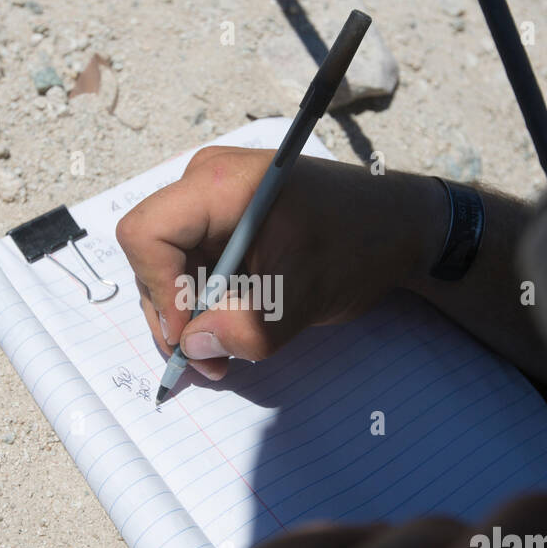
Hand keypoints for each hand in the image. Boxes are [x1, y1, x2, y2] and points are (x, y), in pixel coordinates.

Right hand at [115, 146, 446, 380]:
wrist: (399, 227)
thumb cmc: (359, 245)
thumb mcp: (304, 296)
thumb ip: (249, 329)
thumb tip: (195, 349)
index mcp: (219, 184)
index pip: (147, 234)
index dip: (160, 290)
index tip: (193, 334)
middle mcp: (204, 186)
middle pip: (151, 255)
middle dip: (172, 314)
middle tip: (207, 362)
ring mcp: (211, 204)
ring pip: (166, 268)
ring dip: (188, 318)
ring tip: (221, 356)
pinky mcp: (222, 225)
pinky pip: (191, 268)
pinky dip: (204, 307)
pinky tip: (229, 332)